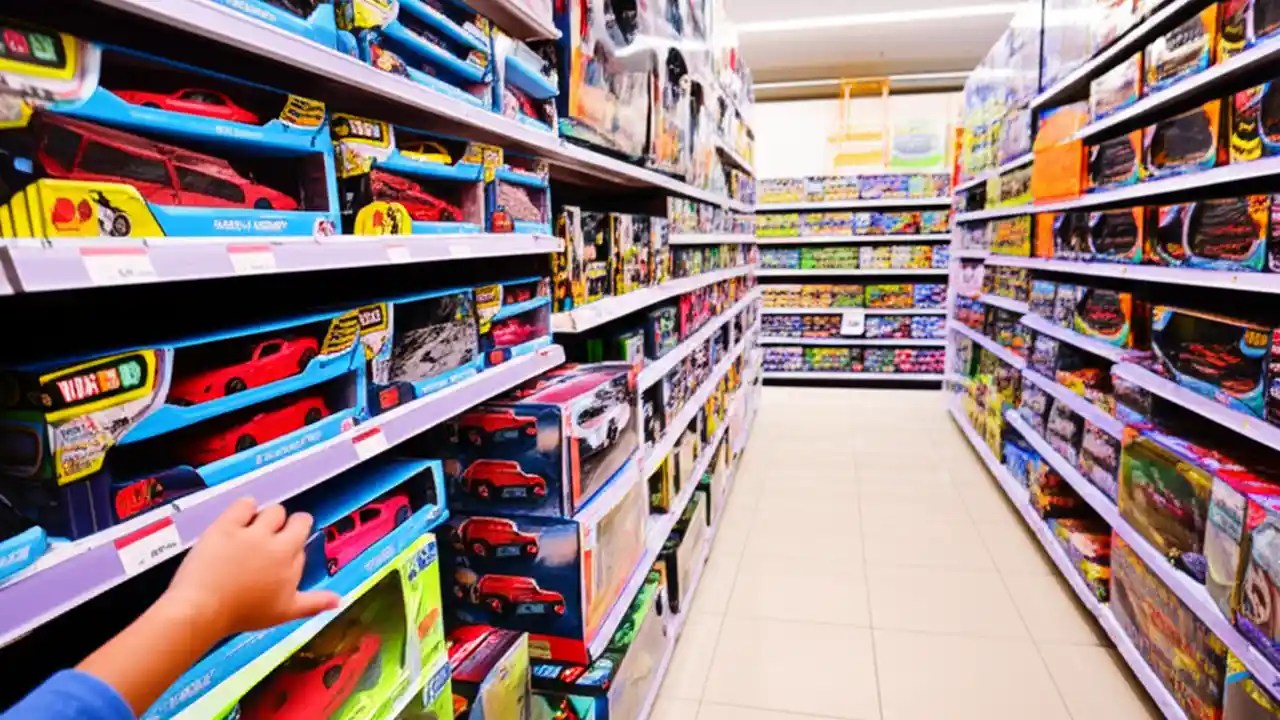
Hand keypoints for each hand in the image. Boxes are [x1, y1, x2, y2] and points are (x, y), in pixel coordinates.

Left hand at [161, 497, 339, 639]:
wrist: (201, 610)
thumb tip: (339, 600)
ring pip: (273, 511)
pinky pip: (244, 504)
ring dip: (267, 517)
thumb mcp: (283, 613)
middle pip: (296, 520)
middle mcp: (276, 544)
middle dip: (290, 525)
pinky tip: (241, 516)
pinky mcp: (227, 526)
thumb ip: (313, 603)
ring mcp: (251, 533)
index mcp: (290, 562)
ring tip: (254, 530)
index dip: (294, 546)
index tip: (281, 555)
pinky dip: (246, 507)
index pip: (302, 542)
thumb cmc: (243, 614)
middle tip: (273, 537)